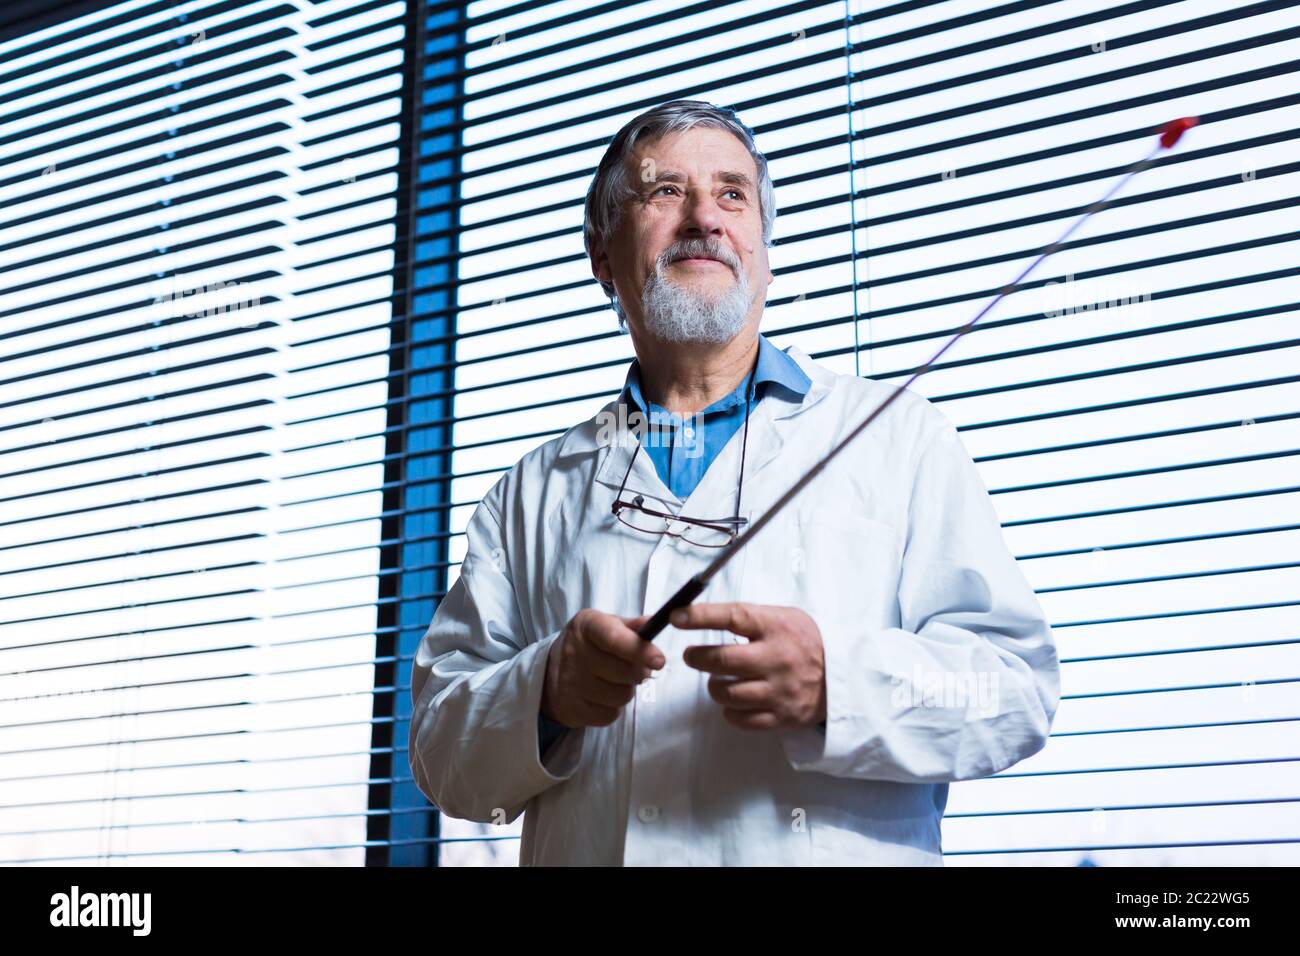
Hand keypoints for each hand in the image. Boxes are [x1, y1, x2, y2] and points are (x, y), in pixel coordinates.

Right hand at [542, 609, 663, 727]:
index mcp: (587, 626)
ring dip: (627, 691)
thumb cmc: (590, 644)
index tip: (659, 661)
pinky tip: (603, 696)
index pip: (614, 638)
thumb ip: (633, 626)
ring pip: (621, 696)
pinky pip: (610, 715)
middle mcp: (575, 653)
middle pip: (624, 672)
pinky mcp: (571, 708)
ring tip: (615, 681)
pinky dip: (613, 709)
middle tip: (635, 668)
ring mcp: (570, 683)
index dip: (638, 650)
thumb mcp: (607, 625)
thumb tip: (654, 622)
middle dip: (639, 672)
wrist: (551, 670)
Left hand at [673, 602, 825, 730]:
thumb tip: (700, 615)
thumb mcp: (784, 618)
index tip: (676, 617)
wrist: (844, 676)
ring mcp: (780, 691)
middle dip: (697, 657)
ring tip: (716, 679)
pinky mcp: (782, 717)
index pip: (733, 617)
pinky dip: (730, 710)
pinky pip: (740, 719)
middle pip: (722, 660)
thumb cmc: (805, 642)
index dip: (700, 617)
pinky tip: (735, 701)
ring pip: (726, 693)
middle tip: (692, 655)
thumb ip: (749, 619)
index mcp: (777, 627)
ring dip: (713, 686)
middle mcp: (778, 659)